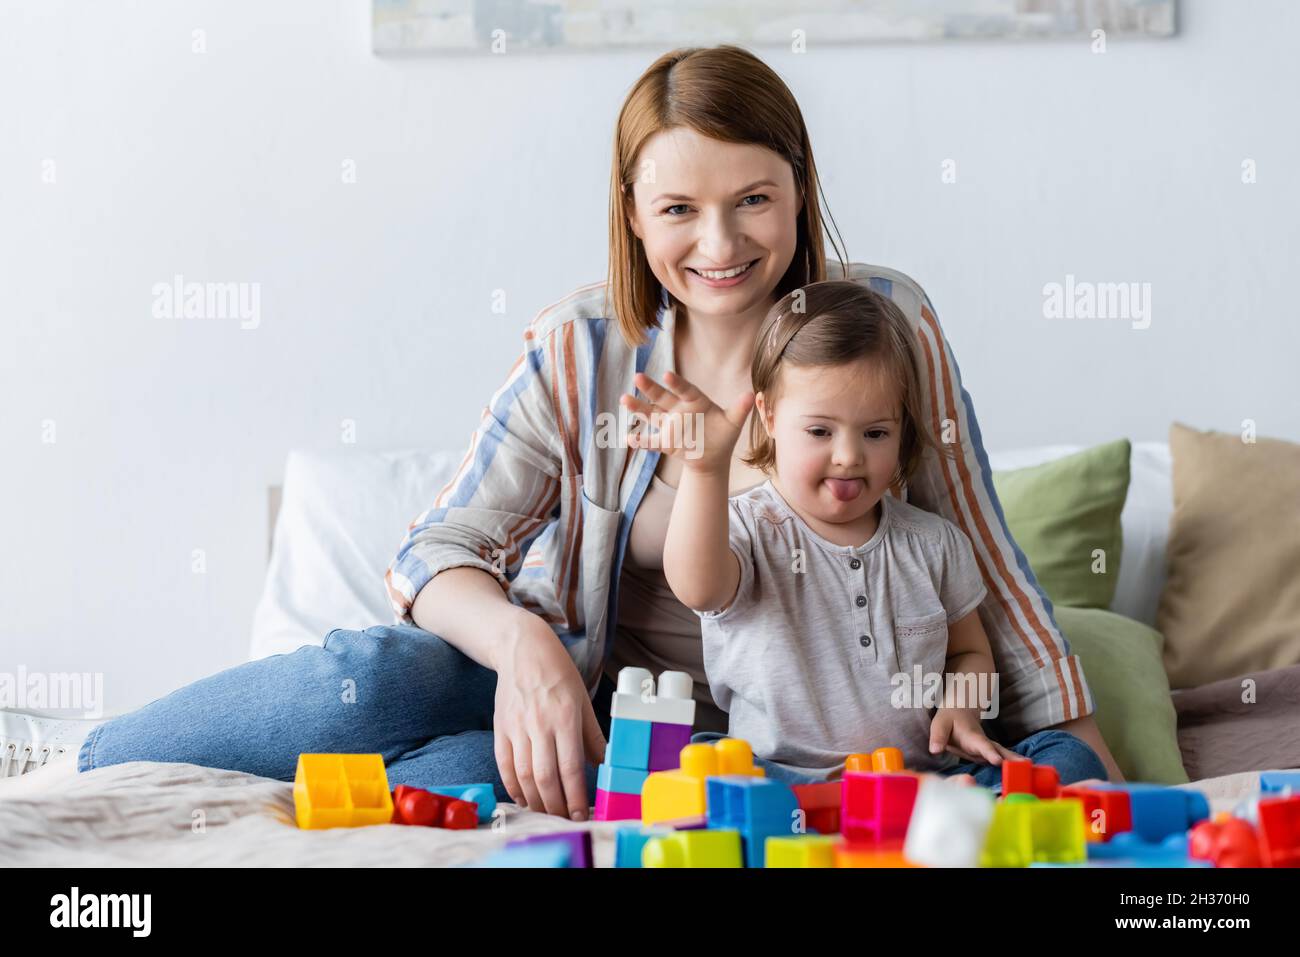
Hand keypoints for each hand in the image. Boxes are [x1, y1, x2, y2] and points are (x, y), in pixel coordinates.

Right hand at [492, 615, 605, 819]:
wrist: (521, 649)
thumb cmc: (558, 673)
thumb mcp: (582, 699)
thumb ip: (591, 735)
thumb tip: (602, 764)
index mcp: (564, 718)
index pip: (570, 767)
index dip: (576, 796)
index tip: (581, 814)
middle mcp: (539, 725)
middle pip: (545, 777)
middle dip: (556, 806)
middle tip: (565, 819)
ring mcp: (516, 728)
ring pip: (524, 775)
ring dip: (536, 801)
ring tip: (548, 812)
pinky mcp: (500, 728)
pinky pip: (504, 764)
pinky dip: (513, 786)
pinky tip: (524, 797)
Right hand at [620, 371, 754, 475]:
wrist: (713, 457)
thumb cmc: (723, 434)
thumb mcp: (733, 423)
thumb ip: (740, 409)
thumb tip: (752, 395)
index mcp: (695, 401)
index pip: (685, 389)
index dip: (677, 384)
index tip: (667, 375)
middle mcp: (679, 409)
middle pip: (662, 397)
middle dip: (650, 388)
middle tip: (637, 376)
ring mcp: (670, 425)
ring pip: (651, 414)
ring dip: (638, 408)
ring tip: (624, 399)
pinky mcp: (666, 442)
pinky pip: (652, 441)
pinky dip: (641, 441)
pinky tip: (628, 440)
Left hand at [929, 707, 1019, 766]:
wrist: (958, 712)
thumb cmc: (948, 719)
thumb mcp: (939, 724)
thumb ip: (938, 737)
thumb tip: (935, 750)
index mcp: (971, 735)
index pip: (981, 745)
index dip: (989, 753)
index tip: (998, 761)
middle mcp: (982, 742)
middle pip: (998, 749)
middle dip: (1011, 758)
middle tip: (1025, 765)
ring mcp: (986, 748)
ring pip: (1002, 754)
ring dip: (1014, 762)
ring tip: (1028, 769)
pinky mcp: (987, 754)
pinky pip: (1000, 759)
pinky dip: (1010, 765)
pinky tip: (1020, 773)